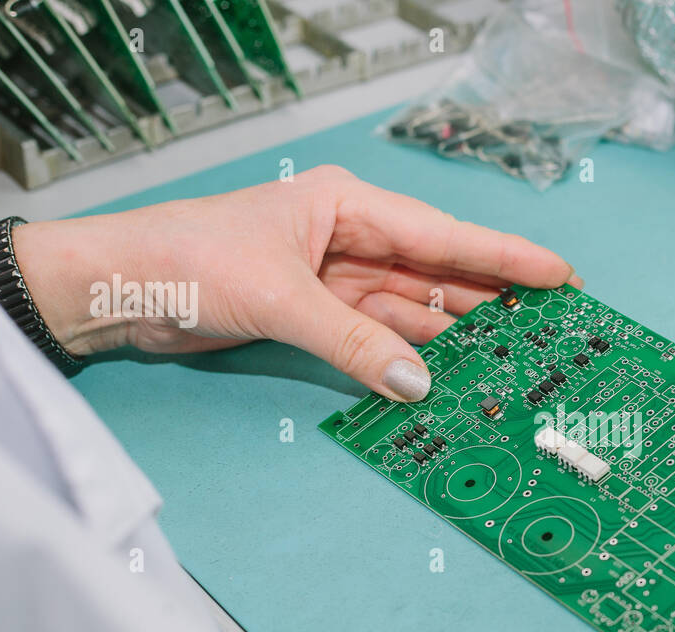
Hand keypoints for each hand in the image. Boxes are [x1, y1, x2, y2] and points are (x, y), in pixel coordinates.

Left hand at [7, 165, 578, 400]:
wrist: (114, 290)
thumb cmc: (185, 262)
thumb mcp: (279, 299)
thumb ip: (353, 343)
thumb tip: (417, 383)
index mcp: (346, 206)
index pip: (442, 236)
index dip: (506, 257)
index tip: (560, 275)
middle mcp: (350, 238)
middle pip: (438, 273)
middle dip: (491, 300)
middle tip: (550, 330)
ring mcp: (336, 278)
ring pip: (414, 309)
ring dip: (454, 336)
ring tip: (510, 359)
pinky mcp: (319, 314)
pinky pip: (381, 336)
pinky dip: (408, 358)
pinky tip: (446, 373)